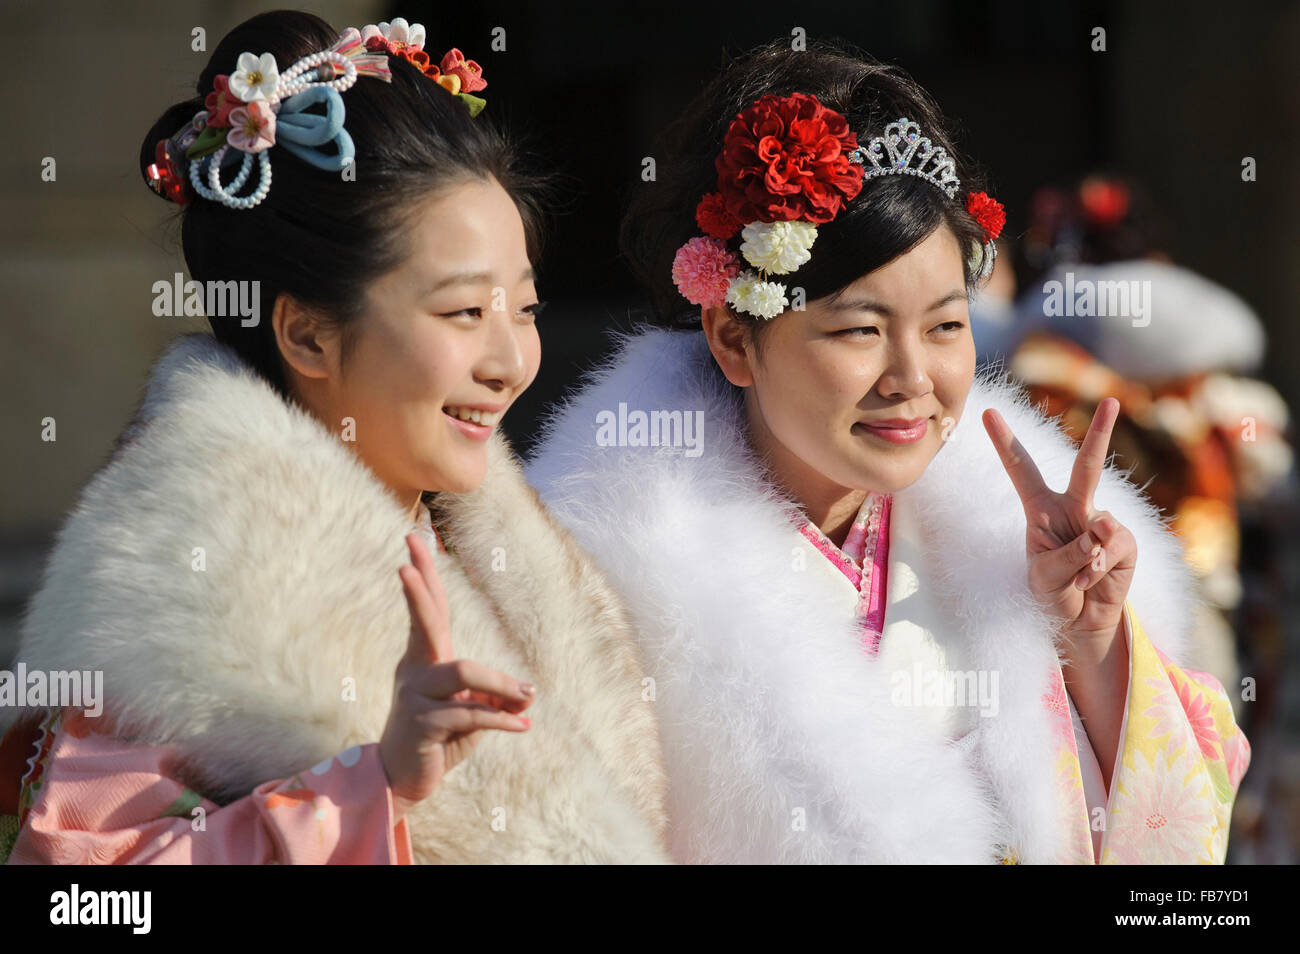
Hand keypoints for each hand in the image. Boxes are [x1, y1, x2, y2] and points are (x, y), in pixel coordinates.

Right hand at [379, 532, 535, 819]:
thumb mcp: (474, 711)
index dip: (425, 574)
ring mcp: (416, 697)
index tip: (415, 537)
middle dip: (417, 591)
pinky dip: (501, 720)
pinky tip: (523, 726)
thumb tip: (528, 694)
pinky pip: (470, 714)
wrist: (406, 778)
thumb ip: (497, 697)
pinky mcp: (423, 725)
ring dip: (501, 684)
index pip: (431, 609)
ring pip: (464, 672)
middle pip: (425, 622)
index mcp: (426, 659)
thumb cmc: (441, 737)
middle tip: (404, 563)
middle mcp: (416, 670)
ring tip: (527, 697)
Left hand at [982, 397, 1136, 643]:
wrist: (1079, 621)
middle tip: (1111, 400)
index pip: (1020, 469)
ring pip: (1099, 526)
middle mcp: (1072, 508)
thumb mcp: (1044, 576)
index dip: (1004, 441)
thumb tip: (1103, 529)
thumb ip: (1070, 552)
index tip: (987, 412)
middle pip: (1087, 466)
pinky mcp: (1124, 542)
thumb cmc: (1051, 594)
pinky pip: (1115, 546)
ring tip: (1075, 578)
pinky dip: (1099, 567)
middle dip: (1101, 432)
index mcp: (1039, 509)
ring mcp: (1101, 523)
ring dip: (1085, 559)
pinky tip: (1090, 580)